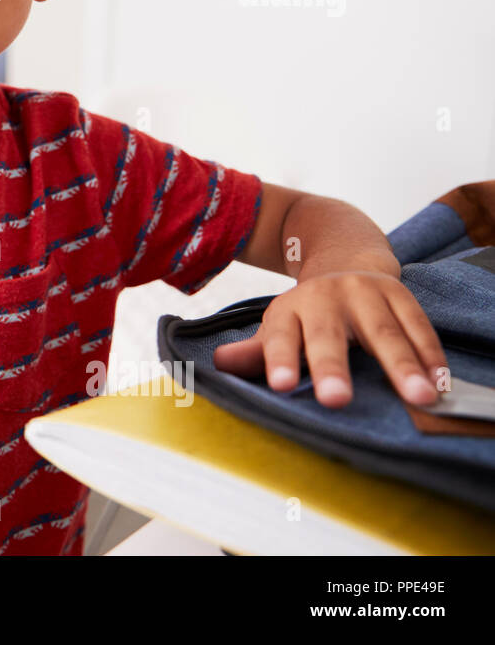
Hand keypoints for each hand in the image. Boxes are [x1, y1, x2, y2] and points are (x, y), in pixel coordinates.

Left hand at [214, 270, 448, 408]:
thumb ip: (256, 353)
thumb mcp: (280, 327)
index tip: (278, 386)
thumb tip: (218, 365)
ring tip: (417, 397)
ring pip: (382, 332)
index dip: (277, 360)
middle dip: (331, 367)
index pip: (280, 338)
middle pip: (327, 336)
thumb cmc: (309, 313)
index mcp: (289, 311)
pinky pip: (417, 326)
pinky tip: (440, 382)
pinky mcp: (400, 294)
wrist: (346, 258)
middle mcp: (325, 299)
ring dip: (401, 365)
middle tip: (335, 400)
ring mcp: (365, 293)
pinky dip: (431, 354)